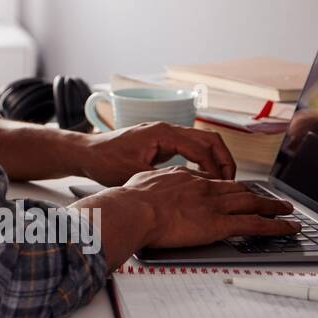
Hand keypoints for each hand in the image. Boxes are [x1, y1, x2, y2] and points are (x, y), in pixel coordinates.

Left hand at [80, 121, 235, 185]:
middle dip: (224, 159)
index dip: (216, 167)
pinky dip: (202, 159)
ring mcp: (163, 134)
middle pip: (208, 138)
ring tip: (222, 181)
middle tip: (231, 181)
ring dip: (215, 158)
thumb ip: (164, 179)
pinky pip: (190, 147)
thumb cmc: (104, 161)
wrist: (86, 153)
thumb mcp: (135, 174)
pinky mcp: (160, 142)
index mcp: (162, 133)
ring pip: (201, 141)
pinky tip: (203, 178)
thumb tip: (190, 188)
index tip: (224, 185)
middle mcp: (166, 129)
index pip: (201, 147)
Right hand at [120, 167, 298, 248]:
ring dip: (273, 207)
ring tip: (287, 211)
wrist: (133, 209)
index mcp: (185, 178)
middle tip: (271, 199)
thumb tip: (153, 187)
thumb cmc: (129, 200)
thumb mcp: (142, 181)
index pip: (213, 181)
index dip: (227, 186)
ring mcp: (214, 205)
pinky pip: (254, 225)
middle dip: (257, 195)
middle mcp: (204, 188)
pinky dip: (275, 226)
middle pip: (238, 189)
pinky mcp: (220, 224)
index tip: (234, 190)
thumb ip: (154, 183)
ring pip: (252, 204)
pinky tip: (288, 228)